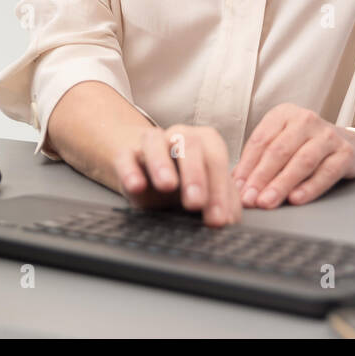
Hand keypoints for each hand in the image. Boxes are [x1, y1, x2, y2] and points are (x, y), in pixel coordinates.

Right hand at [111, 124, 240, 227]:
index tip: (218, 219)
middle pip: (190, 144)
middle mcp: (179, 136)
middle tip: (196, 203)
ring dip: (161, 164)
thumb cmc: (185, 181)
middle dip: (195, 174)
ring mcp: (151, 143)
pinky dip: (129, 171)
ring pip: (155, 142)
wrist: (149, 171)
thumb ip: (222, 201)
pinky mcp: (126, 154)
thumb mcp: (207, 190)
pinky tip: (136, 186)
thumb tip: (229, 219)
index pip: (216, 159)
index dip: (219, 189)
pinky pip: (125, 157)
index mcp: (205, 142)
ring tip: (167, 186)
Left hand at [232, 104, 354, 208]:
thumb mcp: (280, 143)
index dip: (246, 166)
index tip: (236, 187)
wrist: (347, 144)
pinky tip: (296, 199)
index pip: (261, 140)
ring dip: (281, 184)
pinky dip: (309, 188)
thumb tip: (234, 184)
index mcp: (284, 114)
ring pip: (302, 161)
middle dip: (261, 177)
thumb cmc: (305, 146)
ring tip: (267, 201)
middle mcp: (306, 120)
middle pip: (279, 150)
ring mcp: (328, 135)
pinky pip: (326, 173)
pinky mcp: (345, 153)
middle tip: (249, 198)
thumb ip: (259, 160)